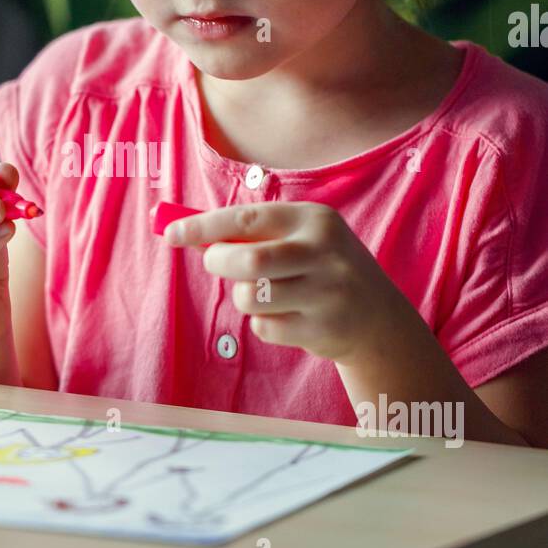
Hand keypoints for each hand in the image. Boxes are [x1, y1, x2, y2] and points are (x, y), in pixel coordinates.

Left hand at [163, 201, 407, 364]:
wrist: (377, 319)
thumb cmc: (320, 269)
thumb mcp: (299, 239)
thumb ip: (250, 234)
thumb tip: (185, 231)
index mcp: (314, 220)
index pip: (245, 219)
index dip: (202, 227)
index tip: (170, 233)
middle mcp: (324, 253)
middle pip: (247, 261)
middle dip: (217, 263)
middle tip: (214, 264)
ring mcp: (326, 293)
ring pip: (250, 297)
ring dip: (243, 297)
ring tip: (264, 294)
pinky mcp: (322, 329)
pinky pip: (264, 327)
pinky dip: (264, 323)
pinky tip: (290, 318)